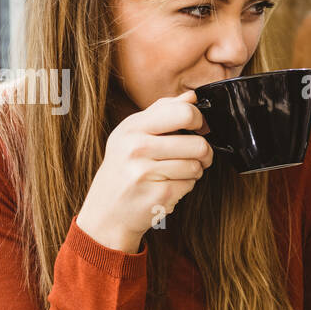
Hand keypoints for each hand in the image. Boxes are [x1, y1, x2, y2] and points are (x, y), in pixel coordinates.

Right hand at [76, 91, 212, 252]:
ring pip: (196, 166)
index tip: (199, 128)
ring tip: (176, 172)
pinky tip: (169, 186)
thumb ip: (163, 112)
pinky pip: (190, 184)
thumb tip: (192, 96)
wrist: (106, 213)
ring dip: (194, 171)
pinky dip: (186, 186)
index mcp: (132, 127)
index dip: (199, 119)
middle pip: (197, 144)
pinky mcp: (159, 195)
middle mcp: (136, 147)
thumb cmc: (123, 170)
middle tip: (198, 155)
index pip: (183, 112)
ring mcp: (146, 172)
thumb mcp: (133, 134)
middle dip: (204, 152)